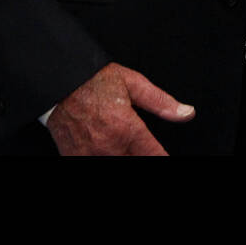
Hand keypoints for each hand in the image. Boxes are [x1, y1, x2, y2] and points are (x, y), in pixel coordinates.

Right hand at [46, 63, 192, 155]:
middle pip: (136, 162)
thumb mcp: (134, 84)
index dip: (162, 158)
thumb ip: (162, 103)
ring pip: (116, 165)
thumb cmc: (95, 81)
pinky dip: (104, 157)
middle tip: (139, 146)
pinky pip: (94, 165)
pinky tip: (106, 149)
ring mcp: (91, 156)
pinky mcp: (75, 159)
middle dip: (141, 155)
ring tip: (122, 146)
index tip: (163, 156)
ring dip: (124, 156)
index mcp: (127, 129)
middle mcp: (110, 147)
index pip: (154, 156)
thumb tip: (186, 112)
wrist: (59, 84)